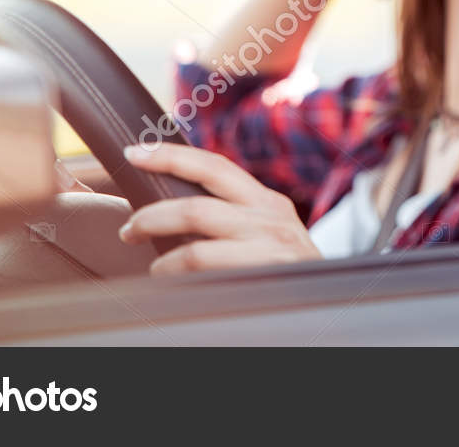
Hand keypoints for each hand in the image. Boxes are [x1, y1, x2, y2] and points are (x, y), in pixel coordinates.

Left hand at [116, 143, 323, 274]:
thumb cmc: (286, 272)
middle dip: (152, 213)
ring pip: (197, 239)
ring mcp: (270, 246)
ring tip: (151, 264)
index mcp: (267, 202)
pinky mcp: (265, 275)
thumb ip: (234, 217)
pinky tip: (171, 281)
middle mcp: (271, 217)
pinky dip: (178, 274)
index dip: (171, 155)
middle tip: (128, 228)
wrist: (330, 306)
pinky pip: (207, 269)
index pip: (214, 166)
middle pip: (199, 199)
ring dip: (161, 251)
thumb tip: (174, 210)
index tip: (135, 152)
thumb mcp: (268, 234)